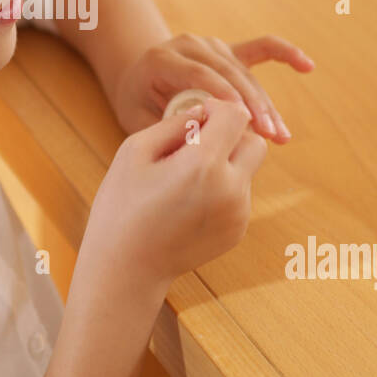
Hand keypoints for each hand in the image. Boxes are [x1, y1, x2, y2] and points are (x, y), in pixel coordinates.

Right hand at [83, 96, 267, 288]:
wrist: (126, 267)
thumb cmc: (122, 205)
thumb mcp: (135, 151)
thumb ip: (174, 123)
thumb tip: (203, 111)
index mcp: (204, 165)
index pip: (236, 116)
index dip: (216, 109)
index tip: (195, 119)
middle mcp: (230, 189)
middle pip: (255, 143)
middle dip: (231, 136)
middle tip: (196, 146)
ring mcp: (238, 214)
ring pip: (247, 170)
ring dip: (225, 164)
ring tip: (185, 180)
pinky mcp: (237, 231)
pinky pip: (240, 195)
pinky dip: (222, 189)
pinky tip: (189, 203)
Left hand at [109, 33, 314, 140]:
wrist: (136, 77)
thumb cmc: (136, 103)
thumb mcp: (136, 117)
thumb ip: (163, 126)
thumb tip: (200, 140)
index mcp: (162, 59)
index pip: (198, 74)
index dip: (222, 94)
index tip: (242, 119)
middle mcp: (189, 45)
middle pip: (227, 73)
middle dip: (251, 104)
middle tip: (270, 136)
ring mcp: (211, 46)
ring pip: (245, 73)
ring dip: (265, 104)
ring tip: (281, 135)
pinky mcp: (228, 51)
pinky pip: (260, 49)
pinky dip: (284, 54)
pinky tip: (307, 66)